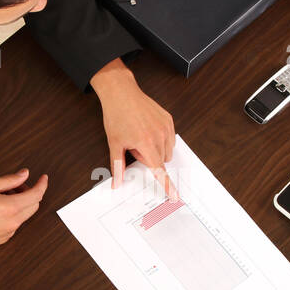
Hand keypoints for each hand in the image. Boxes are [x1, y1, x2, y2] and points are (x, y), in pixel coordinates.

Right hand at [0, 168, 47, 249]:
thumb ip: (9, 180)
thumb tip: (24, 174)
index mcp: (11, 207)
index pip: (36, 195)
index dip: (42, 184)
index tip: (43, 178)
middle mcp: (12, 222)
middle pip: (33, 206)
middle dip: (29, 193)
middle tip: (15, 186)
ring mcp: (8, 233)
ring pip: (24, 216)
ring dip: (19, 204)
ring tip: (1, 197)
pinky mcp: (2, 239)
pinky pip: (14, 225)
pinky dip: (12, 215)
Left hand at [89, 60, 177, 198]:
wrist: (121, 93)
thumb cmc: (117, 115)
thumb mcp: (114, 143)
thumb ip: (118, 166)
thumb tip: (117, 183)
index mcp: (146, 142)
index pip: (159, 169)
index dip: (167, 185)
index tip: (175, 195)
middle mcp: (159, 134)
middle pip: (160, 160)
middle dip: (148, 158)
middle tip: (134, 145)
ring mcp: (166, 126)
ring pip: (166, 150)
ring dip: (156, 149)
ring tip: (141, 136)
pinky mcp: (169, 120)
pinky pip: (170, 138)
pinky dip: (161, 139)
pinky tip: (148, 130)